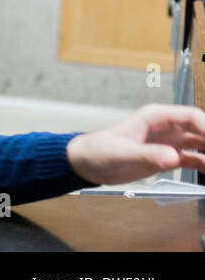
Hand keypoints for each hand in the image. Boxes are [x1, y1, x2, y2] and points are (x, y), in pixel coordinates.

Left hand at [65, 104, 204, 184]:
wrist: (85, 163)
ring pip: (202, 144)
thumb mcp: (121, 153)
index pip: (192, 116)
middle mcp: (167, 127)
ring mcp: (169, 142)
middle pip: (202, 129)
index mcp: (156, 117)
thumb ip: (147, 155)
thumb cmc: (98, 151)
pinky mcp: (168, 157)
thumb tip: (174, 158)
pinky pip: (195, 159)